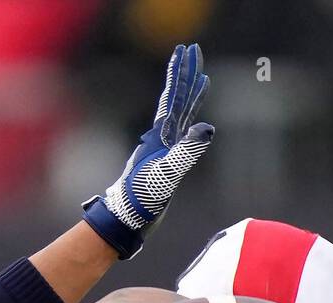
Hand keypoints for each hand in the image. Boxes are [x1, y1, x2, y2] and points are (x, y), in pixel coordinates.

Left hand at [82, 43, 212, 259]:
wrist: (126, 220)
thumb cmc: (141, 199)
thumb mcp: (166, 174)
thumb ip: (186, 151)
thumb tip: (207, 128)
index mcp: (160, 136)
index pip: (174, 98)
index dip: (181, 74)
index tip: (187, 52)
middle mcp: (162, 139)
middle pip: (178, 100)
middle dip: (187, 76)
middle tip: (194, 52)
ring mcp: (165, 151)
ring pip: (181, 115)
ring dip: (191, 96)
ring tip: (201, 80)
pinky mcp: (167, 164)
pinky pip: (182, 136)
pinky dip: (190, 124)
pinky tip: (193, 124)